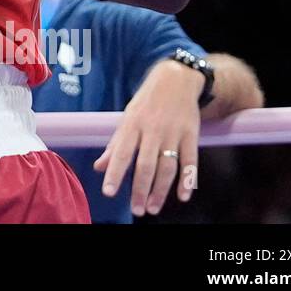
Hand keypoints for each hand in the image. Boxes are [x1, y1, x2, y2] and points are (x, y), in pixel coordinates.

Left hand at [95, 59, 202, 215]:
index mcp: (132, 124)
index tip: (108, 191)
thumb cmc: (146, 102)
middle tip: (137, 211)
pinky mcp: (192, 134)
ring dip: (161, 190)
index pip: (122, 152)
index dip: (115, 172)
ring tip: (153, 208)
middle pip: (146, 164)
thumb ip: (115, 145)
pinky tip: (182, 196)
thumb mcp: (127, 117)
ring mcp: (173, 132)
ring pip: (167, 166)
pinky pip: (191, 160)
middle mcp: (152, 129)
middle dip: (140, 189)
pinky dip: (188, 180)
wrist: (175, 79)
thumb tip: (98, 167)